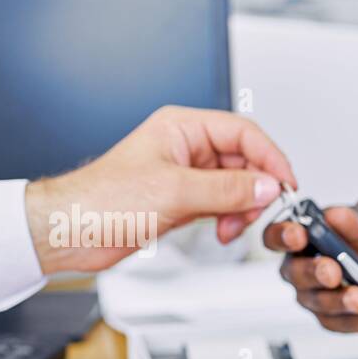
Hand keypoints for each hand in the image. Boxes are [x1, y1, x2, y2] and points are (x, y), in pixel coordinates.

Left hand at [25, 105, 296, 273]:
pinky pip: (224, 204)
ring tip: (234, 226)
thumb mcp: (175, 192)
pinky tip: (224, 231)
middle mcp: (187, 147)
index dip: (270, 157)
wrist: (72, 231)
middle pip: (245, 160)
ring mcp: (187, 175)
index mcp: (181, 127)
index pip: (243, 133)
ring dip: (243, 208)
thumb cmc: (102, 200)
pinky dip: (231, 219)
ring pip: (238, 185)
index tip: (285, 183)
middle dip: (256, 188)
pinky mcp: (185, 200)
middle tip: (261, 210)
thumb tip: (268, 186)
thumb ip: (227, 189)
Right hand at [265, 197, 357, 333]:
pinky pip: (348, 324)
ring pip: (319, 304)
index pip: (278, 237)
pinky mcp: (340, 319)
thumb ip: (357, 218)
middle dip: (313, 273)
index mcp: (306, 237)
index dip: (282, 237)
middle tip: (332, 271)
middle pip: (295, 274)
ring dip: (340, 301)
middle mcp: (306, 268)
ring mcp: (320, 297)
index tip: (298, 235)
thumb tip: (335, 214)